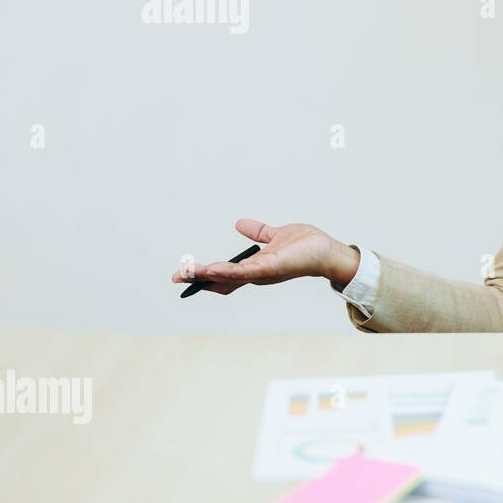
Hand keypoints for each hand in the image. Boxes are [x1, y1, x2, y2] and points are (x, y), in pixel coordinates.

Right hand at [170, 219, 360, 293]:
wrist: (326, 250)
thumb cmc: (306, 246)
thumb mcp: (276, 236)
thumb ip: (258, 232)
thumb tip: (239, 223)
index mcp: (255, 267)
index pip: (225, 275)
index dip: (205, 275)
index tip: (185, 272)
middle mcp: (256, 274)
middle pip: (221, 279)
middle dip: (198, 279)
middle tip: (176, 276)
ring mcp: (262, 273)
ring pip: (228, 277)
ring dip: (206, 275)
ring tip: (186, 273)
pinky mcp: (270, 268)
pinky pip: (245, 272)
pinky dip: (228, 272)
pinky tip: (212, 269)